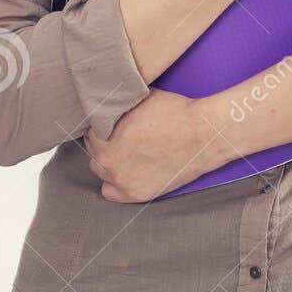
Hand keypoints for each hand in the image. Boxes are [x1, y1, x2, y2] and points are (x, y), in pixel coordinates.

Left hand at [84, 89, 217, 202]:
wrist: (202, 135)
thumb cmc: (175, 112)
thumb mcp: (138, 97)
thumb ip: (116, 105)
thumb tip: (103, 101)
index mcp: (104, 135)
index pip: (89, 131)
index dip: (102, 125)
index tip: (112, 125)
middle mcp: (107, 160)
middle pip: (93, 151)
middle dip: (105, 143)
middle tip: (121, 137)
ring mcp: (121, 179)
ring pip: (100, 171)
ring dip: (109, 162)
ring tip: (126, 153)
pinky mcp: (136, 194)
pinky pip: (110, 192)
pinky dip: (115, 183)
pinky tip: (126, 171)